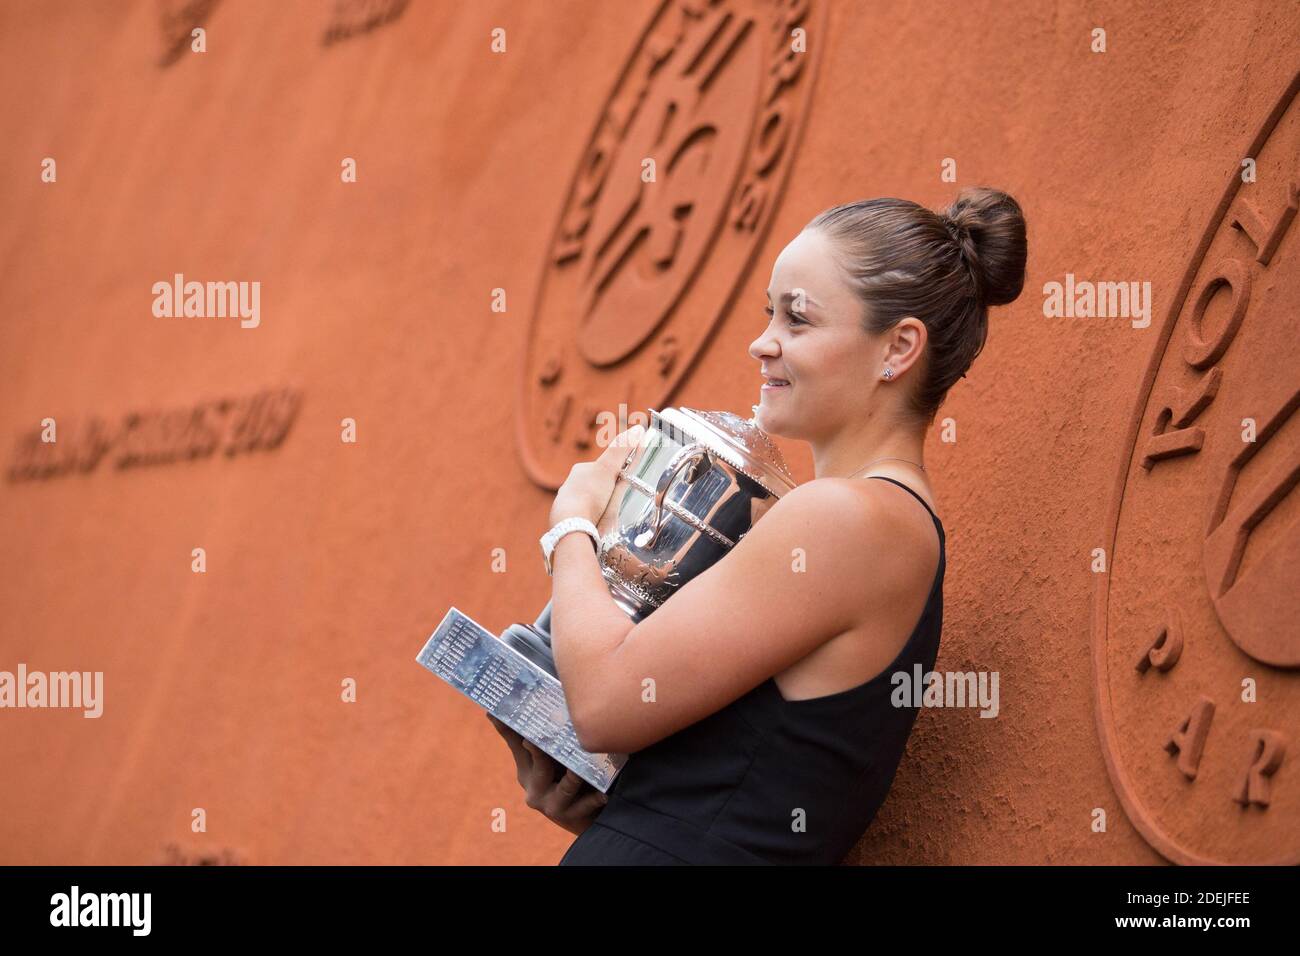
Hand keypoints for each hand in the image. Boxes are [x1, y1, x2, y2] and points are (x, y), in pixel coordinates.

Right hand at [486, 713, 608, 835]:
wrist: (576, 818)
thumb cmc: (559, 779)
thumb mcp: (540, 762)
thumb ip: (530, 738)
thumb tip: (509, 705)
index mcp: (526, 770)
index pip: (516, 744)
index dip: (508, 728)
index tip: (496, 712)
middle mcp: (534, 787)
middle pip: (539, 765)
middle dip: (540, 751)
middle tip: (538, 738)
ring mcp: (551, 804)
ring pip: (565, 788)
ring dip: (573, 777)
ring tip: (580, 770)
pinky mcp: (570, 816)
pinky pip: (584, 806)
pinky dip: (593, 799)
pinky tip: (603, 794)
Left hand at [548, 424, 646, 526]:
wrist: (571, 526)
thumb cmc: (589, 495)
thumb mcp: (609, 468)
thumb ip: (622, 449)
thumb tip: (637, 429)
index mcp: (580, 471)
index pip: (604, 468)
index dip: (618, 473)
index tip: (626, 480)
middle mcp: (570, 486)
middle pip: (598, 486)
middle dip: (608, 492)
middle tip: (616, 501)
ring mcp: (568, 505)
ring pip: (590, 503)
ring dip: (600, 507)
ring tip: (608, 515)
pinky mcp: (569, 522)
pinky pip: (586, 518)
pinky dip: (593, 520)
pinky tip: (598, 525)